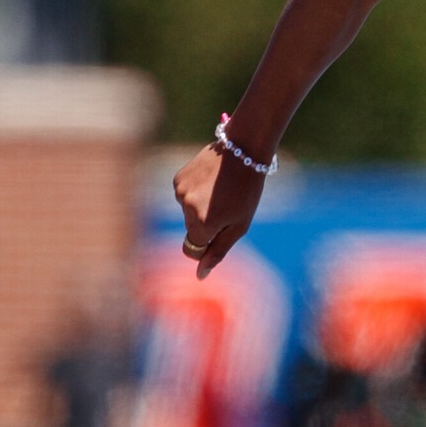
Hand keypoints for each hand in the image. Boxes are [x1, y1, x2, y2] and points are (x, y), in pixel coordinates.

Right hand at [173, 143, 266, 278]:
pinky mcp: (177, 179)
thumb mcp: (240, 225)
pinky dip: (195, 192)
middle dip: (208, 223)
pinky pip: (184, 195)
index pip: (193, 249)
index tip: (222, 228)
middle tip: (228, 204)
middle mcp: (187, 209)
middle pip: (192, 230)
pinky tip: (211, 179)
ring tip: (221, 189)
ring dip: (201, 206)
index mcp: (203, 224)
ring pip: (188, 212)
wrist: (242, 150)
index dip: (208, 243)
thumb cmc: (248, 191)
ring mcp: (179, 192)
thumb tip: (200, 275)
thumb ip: (218, 251)